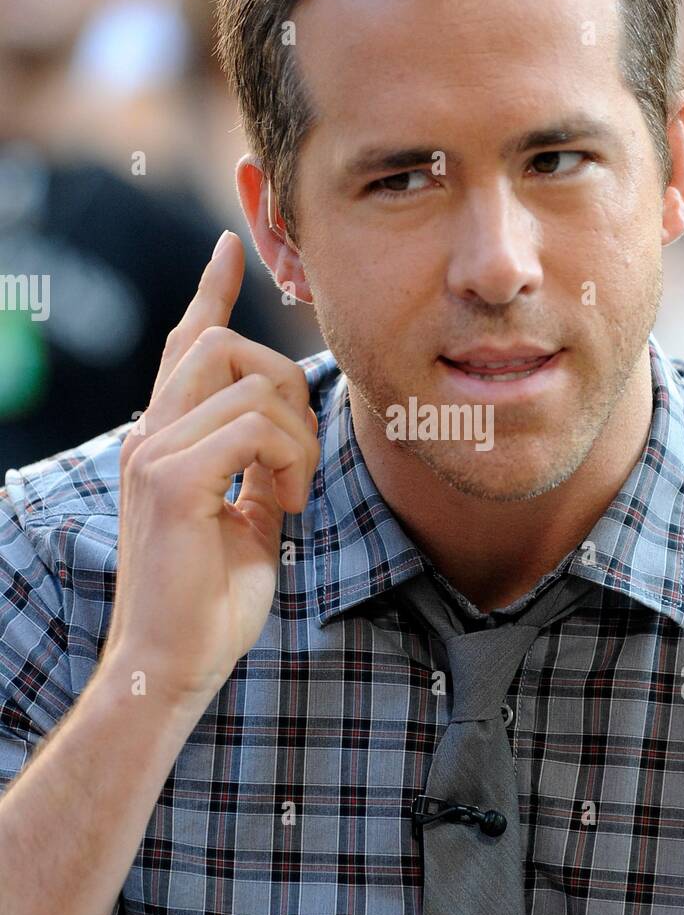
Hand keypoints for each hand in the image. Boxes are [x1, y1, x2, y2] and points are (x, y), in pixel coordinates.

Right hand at [100, 230, 319, 712]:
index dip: (211, 295)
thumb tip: (285, 432)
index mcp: (166, 440)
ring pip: (248, 382)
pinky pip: (251, 427)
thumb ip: (256, 467)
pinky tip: (288, 505)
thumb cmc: (210, 603)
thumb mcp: (246, 518)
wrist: (172, 665)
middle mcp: (151, 435)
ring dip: (296, 435)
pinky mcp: (170, 481)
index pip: (185, 347)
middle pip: (226, 345)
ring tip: (295, 493)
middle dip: (285, 382)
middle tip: (301, 454)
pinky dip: (288, 459)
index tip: (229, 249)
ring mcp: (154, 454)